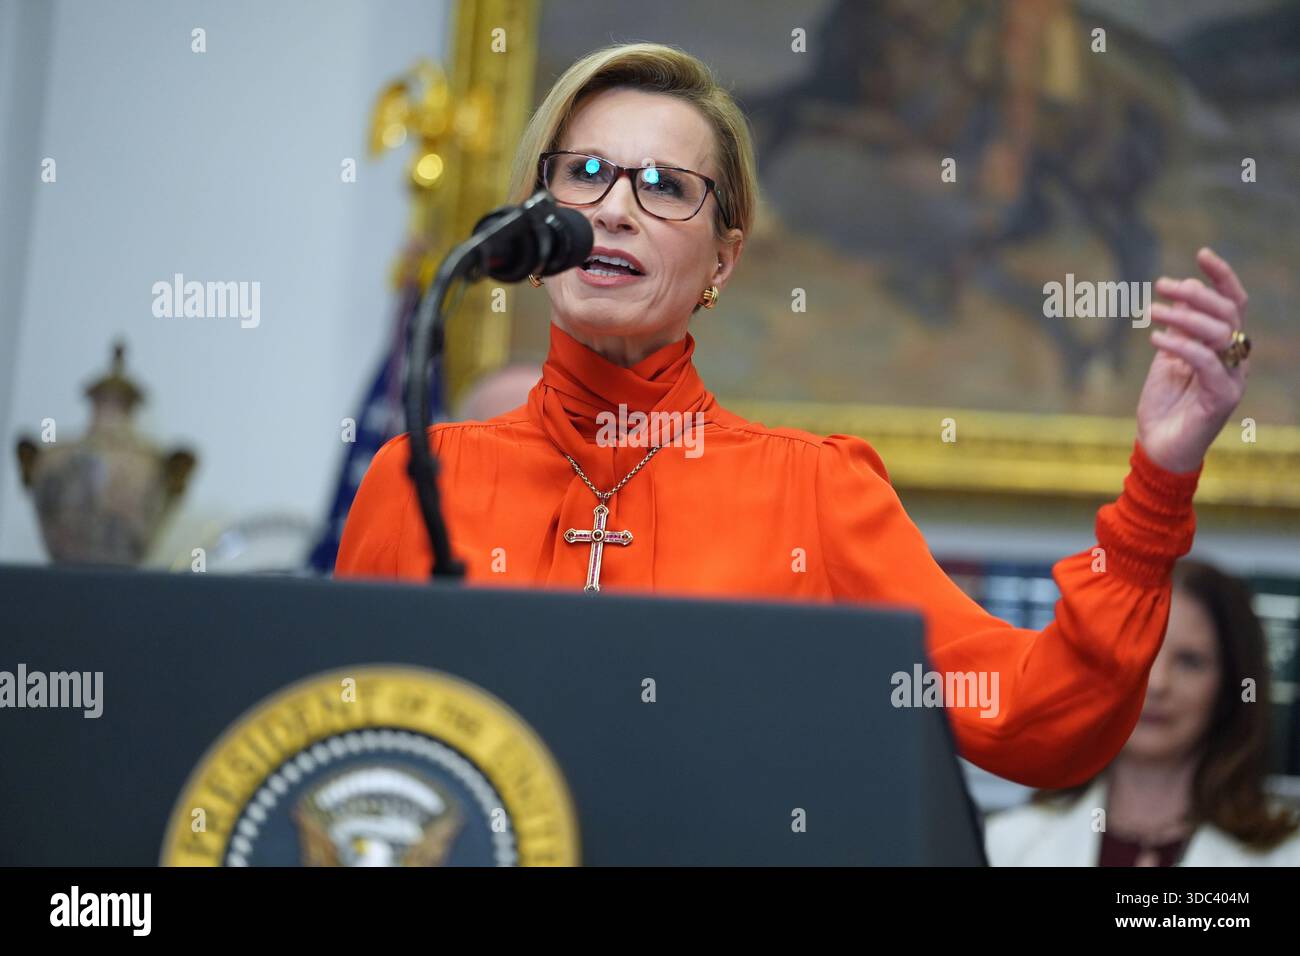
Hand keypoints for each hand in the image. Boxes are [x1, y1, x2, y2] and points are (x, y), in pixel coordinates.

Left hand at [1136, 248, 1249, 473]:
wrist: (1158, 448)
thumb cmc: (1164, 406)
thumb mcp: (1167, 359)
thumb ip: (1178, 329)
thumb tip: (1181, 296)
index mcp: (1224, 347)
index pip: (1233, 304)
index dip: (1222, 277)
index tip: (1201, 254)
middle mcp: (1235, 360)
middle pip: (1228, 313)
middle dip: (1195, 293)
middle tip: (1160, 285)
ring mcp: (1232, 379)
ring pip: (1220, 334)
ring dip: (1184, 316)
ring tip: (1150, 310)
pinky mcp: (1222, 398)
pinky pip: (1205, 362)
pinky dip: (1180, 345)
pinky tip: (1154, 339)